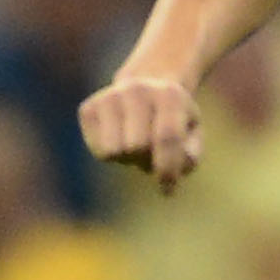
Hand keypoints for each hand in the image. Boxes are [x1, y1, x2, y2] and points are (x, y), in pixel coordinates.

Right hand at [79, 73, 203, 191]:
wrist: (145, 89)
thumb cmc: (172, 120)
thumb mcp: (191, 135)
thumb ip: (188, 157)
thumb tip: (170, 171)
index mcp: (169, 95)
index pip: (166, 137)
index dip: (167, 168)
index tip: (167, 189)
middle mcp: (137, 90)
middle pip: (137, 146)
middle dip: (145, 160)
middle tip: (152, 153)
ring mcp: (110, 96)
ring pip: (114, 151)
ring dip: (127, 159)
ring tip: (135, 144)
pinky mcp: (88, 108)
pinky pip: (98, 151)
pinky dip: (111, 155)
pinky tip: (120, 138)